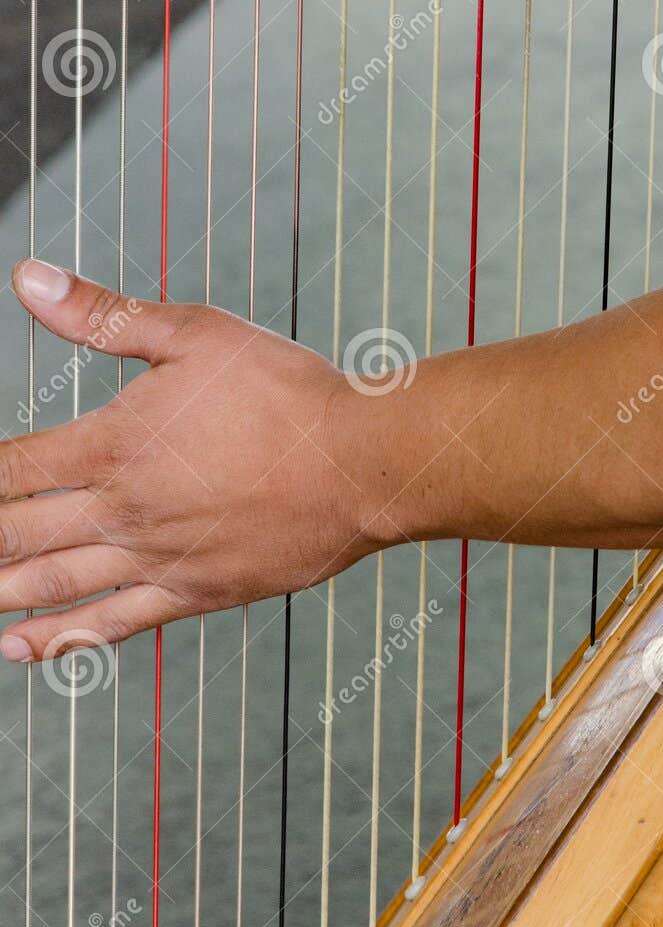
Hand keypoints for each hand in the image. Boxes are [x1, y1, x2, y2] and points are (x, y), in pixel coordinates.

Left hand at [0, 261, 380, 660]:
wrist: (363, 464)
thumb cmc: (287, 391)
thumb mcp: (195, 333)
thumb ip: (104, 314)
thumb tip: (28, 280)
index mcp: (115, 442)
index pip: (9, 468)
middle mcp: (124, 509)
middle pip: (14, 533)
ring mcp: (157, 558)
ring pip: (50, 585)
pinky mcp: (195, 592)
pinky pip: (111, 624)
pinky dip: (56, 639)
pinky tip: (19, 646)